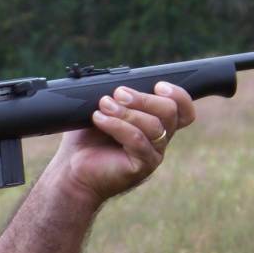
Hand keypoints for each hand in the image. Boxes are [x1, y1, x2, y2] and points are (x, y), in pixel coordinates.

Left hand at [52, 81, 195, 204]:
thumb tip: (122, 82)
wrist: (71, 170)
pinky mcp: (142, 166)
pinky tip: (99, 119)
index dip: (178, 95)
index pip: (182, 109)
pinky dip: (117, 125)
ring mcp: (153, 154)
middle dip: (143, 98)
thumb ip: (120, 97)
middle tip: (118, 93)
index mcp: (156, 124)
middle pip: (170, 112)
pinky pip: (137, 140)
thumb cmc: (87, 140)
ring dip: (126, 111)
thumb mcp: (105, 111)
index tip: (157, 85)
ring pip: (153, 125)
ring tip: (103, 105)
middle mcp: (159, 139)